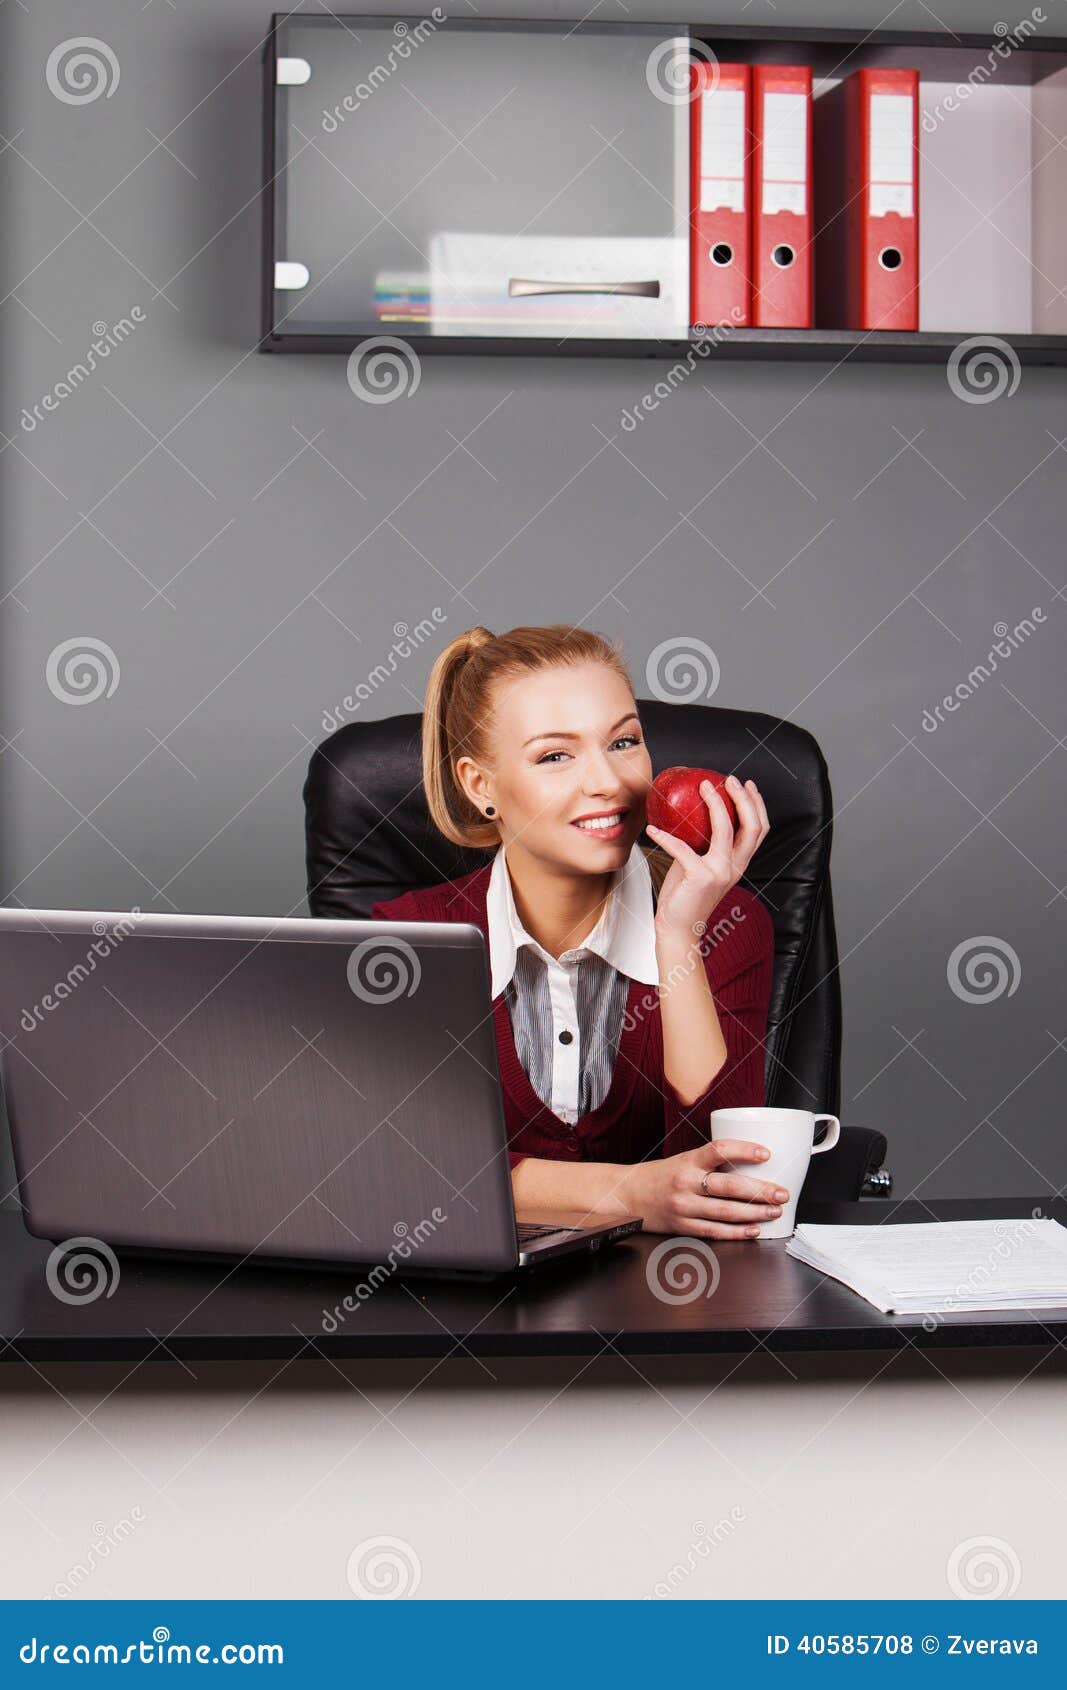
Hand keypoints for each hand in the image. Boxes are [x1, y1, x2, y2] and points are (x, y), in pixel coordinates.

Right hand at [621, 1139, 789, 1237]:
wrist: (628, 1196)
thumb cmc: (660, 1176)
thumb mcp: (683, 1160)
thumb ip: (710, 1163)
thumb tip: (750, 1165)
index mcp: (688, 1160)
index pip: (719, 1149)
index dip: (744, 1150)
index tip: (766, 1154)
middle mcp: (686, 1183)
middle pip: (729, 1186)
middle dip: (760, 1190)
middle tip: (781, 1193)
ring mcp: (684, 1207)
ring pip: (726, 1211)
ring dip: (754, 1212)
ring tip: (774, 1211)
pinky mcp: (683, 1226)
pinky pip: (714, 1231)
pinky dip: (736, 1232)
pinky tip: (753, 1230)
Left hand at [649, 774, 769, 949]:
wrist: (678, 929)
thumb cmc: (685, 895)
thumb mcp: (700, 865)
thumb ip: (702, 845)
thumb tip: (687, 815)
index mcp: (739, 864)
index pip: (760, 830)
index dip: (757, 804)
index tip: (747, 784)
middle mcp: (735, 867)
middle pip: (752, 826)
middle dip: (743, 798)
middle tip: (728, 779)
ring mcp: (719, 873)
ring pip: (725, 829)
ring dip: (715, 803)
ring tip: (703, 787)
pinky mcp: (699, 877)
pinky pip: (682, 849)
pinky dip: (665, 837)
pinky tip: (652, 829)